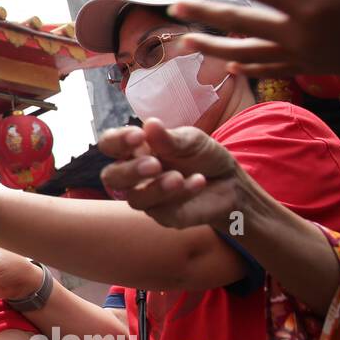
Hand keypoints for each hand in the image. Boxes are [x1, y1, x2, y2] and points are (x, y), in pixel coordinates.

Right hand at [98, 119, 242, 229]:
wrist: (230, 182)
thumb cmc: (203, 156)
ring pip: (134, 199)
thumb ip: (170, 138)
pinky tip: (198, 181)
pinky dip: (182, 194)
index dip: (116, 141)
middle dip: (129, 171)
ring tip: (179, 177)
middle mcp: (135, 176)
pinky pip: (163, 211)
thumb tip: (150, 124)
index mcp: (135, 150)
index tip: (138, 136)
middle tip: (154, 164)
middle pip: (111, 177)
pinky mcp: (165, 215)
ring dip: (156, 188)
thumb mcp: (191, 140)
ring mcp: (148, 197)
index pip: (109, 145)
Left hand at [169, 0, 339, 78]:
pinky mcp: (310, 69)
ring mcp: (302, 55)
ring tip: (185, 43)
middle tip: (173, 6)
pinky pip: (270, 71)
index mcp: (308, 5)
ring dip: (213, 47)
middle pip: (239, 22)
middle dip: (204, 12)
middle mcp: (298, 34)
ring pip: (246, 53)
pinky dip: (247, 69)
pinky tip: (229, 69)